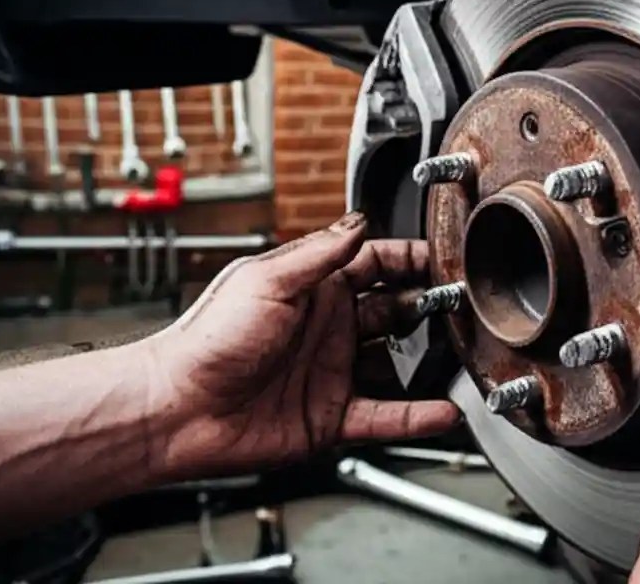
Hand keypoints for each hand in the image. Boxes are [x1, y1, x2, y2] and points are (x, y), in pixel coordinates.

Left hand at [145, 211, 460, 478]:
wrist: (174, 408)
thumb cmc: (204, 341)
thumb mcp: (265, 280)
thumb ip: (319, 253)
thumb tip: (359, 222)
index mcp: (312, 290)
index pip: (374, 263)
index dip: (410, 259)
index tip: (444, 257)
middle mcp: (327, 329)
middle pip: (395, 312)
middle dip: (429, 305)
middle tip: (462, 302)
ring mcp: (331, 373)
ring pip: (396, 365)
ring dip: (429, 361)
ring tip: (465, 354)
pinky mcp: (330, 417)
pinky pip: (384, 416)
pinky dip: (416, 417)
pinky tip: (444, 411)